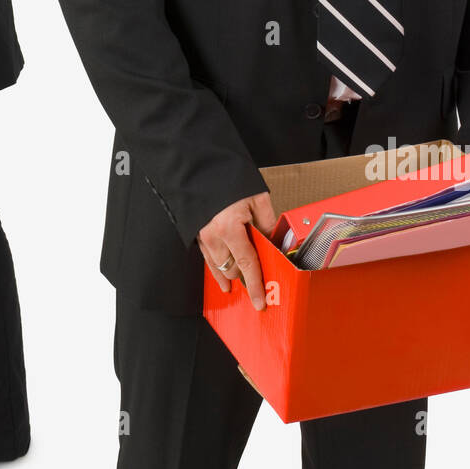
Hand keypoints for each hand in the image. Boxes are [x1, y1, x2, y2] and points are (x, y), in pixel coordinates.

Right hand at [198, 190, 277, 310]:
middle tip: (260, 280)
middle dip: (246, 277)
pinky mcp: (196, 233)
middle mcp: (213, 235)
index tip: (259, 302)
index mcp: (230, 227)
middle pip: (232, 270)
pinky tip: (223, 279)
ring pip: (219, 268)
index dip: (255, 285)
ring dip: (232, 275)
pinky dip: (217, 270)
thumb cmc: (228, 178)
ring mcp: (202, 236)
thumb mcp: (256, 197)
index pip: (247, 264)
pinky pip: (208, 259)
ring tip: (241, 284)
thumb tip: (273, 242)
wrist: (200, 166)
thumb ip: (266, 222)